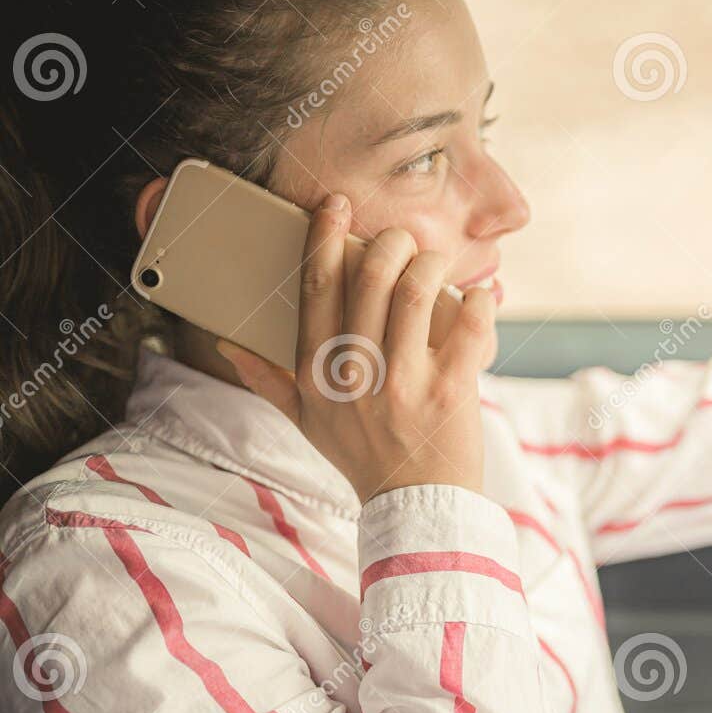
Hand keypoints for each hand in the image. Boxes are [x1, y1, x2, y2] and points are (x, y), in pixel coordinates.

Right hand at [216, 193, 492, 501]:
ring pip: (415, 293)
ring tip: (435, 260)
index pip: (316, 290)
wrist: (416, 507)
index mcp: (318, 373)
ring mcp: (405, 383)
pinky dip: (479, 302)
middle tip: (400, 238)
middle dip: (388, 242)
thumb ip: (270, 381)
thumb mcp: (306, 424)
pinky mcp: (452, 392)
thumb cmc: (363, 460)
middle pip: (369, 279)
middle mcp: (357, 374)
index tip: (335, 205)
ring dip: (429, 262)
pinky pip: (468, 328)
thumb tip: (229, 346)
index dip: (324, 238)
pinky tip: (481, 294)